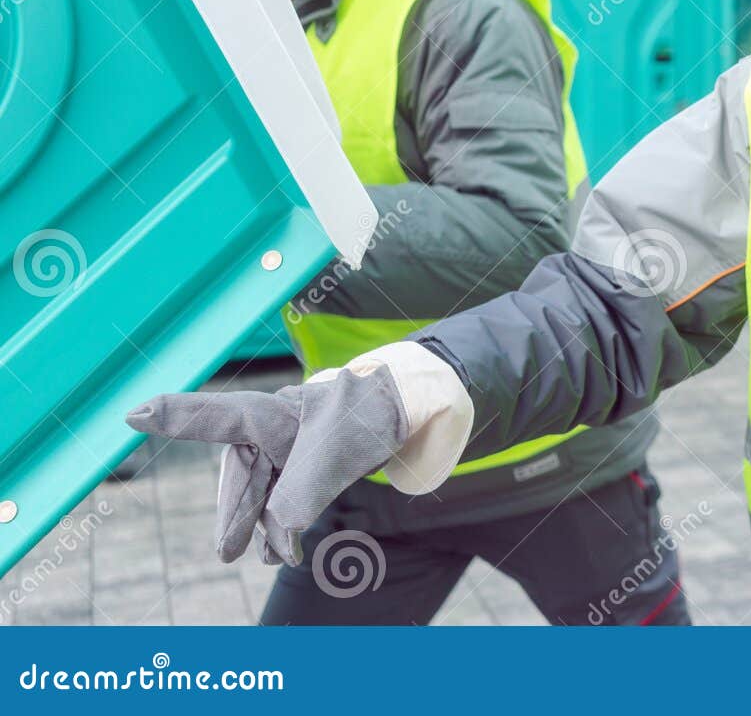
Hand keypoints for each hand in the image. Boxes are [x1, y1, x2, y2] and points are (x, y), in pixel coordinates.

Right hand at [125, 365, 409, 565]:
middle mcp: (267, 430)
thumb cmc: (367, 415)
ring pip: (258, 495)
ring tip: (273, 556)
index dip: (171, 417)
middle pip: (239, 478)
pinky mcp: (298, 467)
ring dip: (261, 527)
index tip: (130, 416)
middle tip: (226, 553)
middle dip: (234, 516)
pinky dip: (281, 526)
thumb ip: (304, 493)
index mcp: (267, 412)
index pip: (210, 416)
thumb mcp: (337, 453)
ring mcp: (281, 449)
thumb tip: (280, 538)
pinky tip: (282, 551)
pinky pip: (279, 500)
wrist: (403, 410)